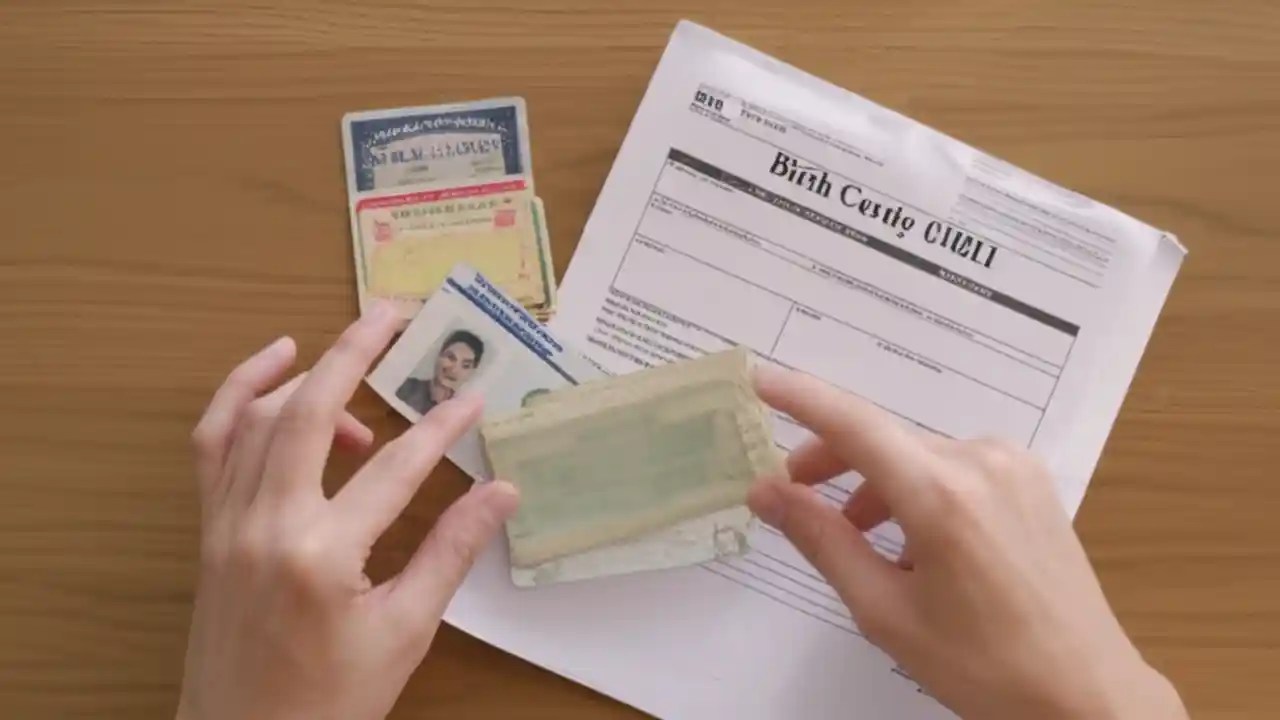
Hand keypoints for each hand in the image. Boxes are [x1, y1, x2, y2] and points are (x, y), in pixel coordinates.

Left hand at [177, 305, 518, 719]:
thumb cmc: (327, 702)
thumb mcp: (404, 632)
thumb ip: (450, 553)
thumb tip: (500, 493)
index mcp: (320, 556)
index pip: (393, 469)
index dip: (441, 428)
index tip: (474, 397)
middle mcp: (264, 525)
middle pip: (308, 410)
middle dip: (357, 351)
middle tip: (397, 313)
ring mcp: (226, 522)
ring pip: (255, 417)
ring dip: (306, 376)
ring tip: (355, 362)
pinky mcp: (208, 528)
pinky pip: (212, 442)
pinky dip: (236, 394)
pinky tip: (273, 368)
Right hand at [747, 366, 1186, 719]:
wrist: (1086, 693)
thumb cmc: (982, 666)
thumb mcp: (886, 611)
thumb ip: (822, 541)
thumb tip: (765, 492)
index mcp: (943, 495)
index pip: (854, 425)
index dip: (800, 397)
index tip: (758, 380)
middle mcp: (982, 461)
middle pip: (883, 439)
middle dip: (830, 461)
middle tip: (792, 496)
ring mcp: (1013, 466)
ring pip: (917, 455)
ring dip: (875, 485)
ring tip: (860, 542)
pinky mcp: (1031, 480)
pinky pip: (954, 467)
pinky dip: (918, 491)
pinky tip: (914, 543)